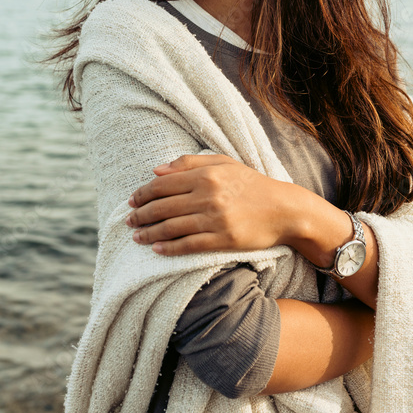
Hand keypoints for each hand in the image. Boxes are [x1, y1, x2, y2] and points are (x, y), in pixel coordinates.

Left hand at [124, 153, 300, 255]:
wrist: (284, 209)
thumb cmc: (252, 184)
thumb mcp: (224, 163)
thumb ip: (189, 163)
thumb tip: (156, 170)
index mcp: (207, 174)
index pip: (163, 184)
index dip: (143, 193)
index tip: (131, 200)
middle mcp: (208, 195)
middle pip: (163, 207)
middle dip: (140, 215)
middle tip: (129, 221)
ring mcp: (215, 219)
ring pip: (171, 227)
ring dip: (149, 233)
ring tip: (137, 237)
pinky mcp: (223, 240)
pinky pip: (188, 245)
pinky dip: (169, 248)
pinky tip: (157, 249)